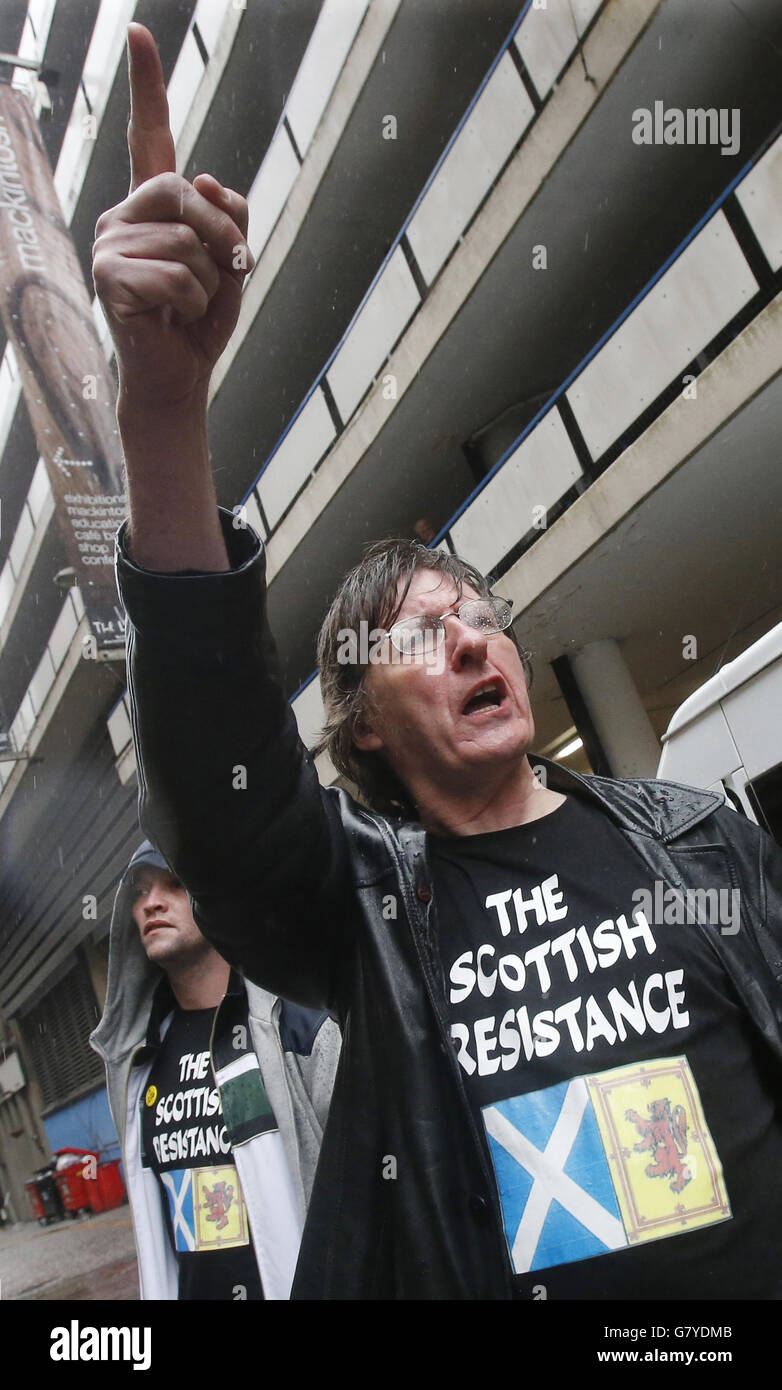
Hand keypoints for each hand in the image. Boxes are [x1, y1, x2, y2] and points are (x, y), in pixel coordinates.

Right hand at [92, 22, 253, 409]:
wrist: (178, 373)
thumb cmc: (202, 319)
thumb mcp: (232, 262)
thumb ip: (230, 216)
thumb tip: (207, 181)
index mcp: (154, 205)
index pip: (148, 134)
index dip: (146, 84)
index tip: (139, 32)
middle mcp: (123, 214)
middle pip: (185, 192)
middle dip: (224, 236)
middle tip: (229, 270)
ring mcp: (108, 245)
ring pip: (187, 244)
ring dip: (209, 283)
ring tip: (189, 305)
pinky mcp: (108, 279)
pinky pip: (177, 279)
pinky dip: (194, 304)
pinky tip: (174, 318)